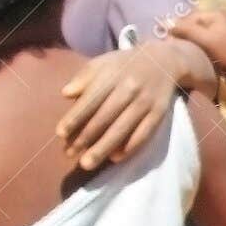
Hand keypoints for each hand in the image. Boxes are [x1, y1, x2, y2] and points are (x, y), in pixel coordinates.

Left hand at [57, 40, 216, 170]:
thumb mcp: (103, 63)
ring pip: (122, 130)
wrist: (164, 61)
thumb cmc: (125, 65)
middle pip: (104, 118)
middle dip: (85, 138)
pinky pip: (143, 135)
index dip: (75, 117)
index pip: (90, 100)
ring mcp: (145, 103)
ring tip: (87, 164)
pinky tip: (115, 158)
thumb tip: (66, 94)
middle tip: (69, 155)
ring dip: (103, 149)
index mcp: (112, 76)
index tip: (61, 133)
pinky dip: (129, 148)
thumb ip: (84, 77)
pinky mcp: (158, 114)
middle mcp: (128, 90)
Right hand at [168, 9, 225, 85]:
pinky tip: (196, 54)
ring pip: (202, 33)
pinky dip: (201, 46)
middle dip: (185, 34)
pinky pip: (209, 41)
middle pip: (196, 24)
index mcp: (217, 13)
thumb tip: (166, 23)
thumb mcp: (205, 39)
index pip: (191, 16)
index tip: (167, 38)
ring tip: (183, 50)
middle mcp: (222, 18)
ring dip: (192, 41)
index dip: (178, 26)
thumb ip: (186, 30)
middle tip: (173, 45)